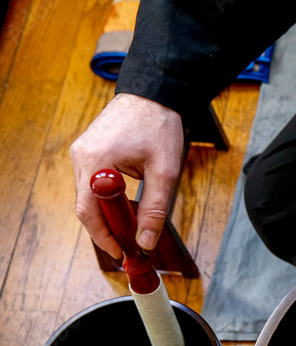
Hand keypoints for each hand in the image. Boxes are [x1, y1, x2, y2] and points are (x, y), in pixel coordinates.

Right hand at [70, 93, 184, 257]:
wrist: (154, 93)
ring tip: (134, 222)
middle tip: (130, 243)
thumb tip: (146, 241)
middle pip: (87, 205)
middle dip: (108, 227)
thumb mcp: (164, 172)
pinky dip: (109, 197)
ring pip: (91, 195)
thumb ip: (155, 209)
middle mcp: (81, 157)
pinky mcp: (89, 149)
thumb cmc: (159, 126)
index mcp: (96, 161)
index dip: (103, 236)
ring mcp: (82, 152)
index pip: (88, 211)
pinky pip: (94, 182)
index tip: (121, 251)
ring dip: (110, 212)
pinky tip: (128, 202)